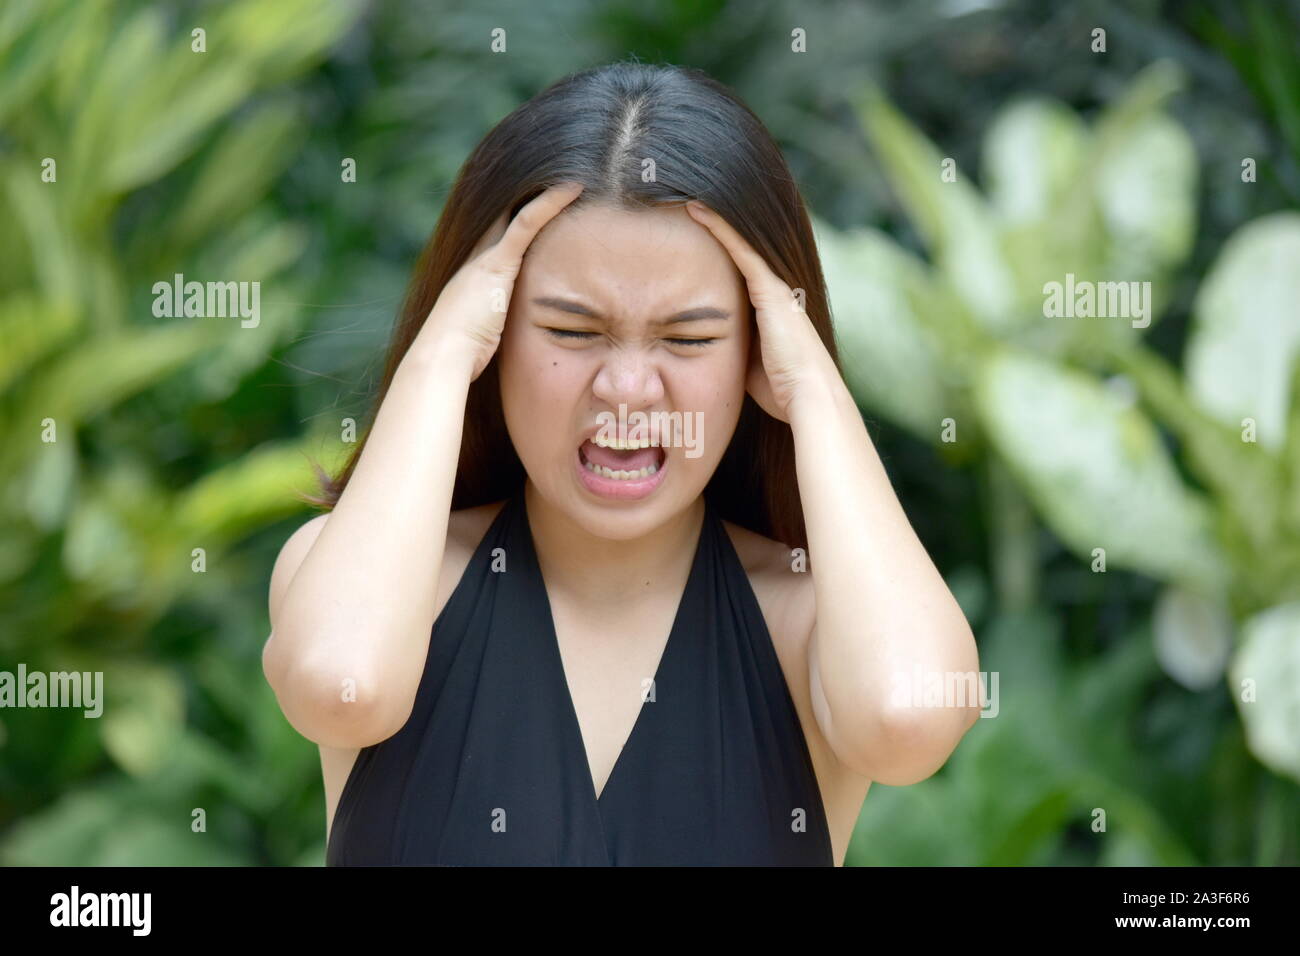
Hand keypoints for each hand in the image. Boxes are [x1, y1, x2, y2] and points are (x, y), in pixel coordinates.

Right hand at [414, 182, 584, 380]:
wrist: (443, 355)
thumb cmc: (462, 356)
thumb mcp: (481, 338)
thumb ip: (495, 330)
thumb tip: (502, 346)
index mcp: (472, 276)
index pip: (498, 238)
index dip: (518, 219)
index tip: (538, 205)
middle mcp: (476, 258)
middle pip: (504, 215)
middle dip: (528, 195)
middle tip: (557, 174)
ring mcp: (486, 256)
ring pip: (518, 211)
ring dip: (545, 193)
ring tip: (573, 177)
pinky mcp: (498, 261)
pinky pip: (528, 222)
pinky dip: (550, 202)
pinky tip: (574, 188)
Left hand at [684, 200, 834, 421]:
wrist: (808, 397)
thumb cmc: (781, 392)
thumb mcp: (751, 366)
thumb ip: (737, 351)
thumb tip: (711, 354)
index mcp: (773, 310)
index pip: (739, 271)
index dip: (718, 250)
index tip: (692, 233)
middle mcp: (777, 292)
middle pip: (740, 250)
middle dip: (717, 226)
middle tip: (687, 203)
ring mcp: (775, 287)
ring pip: (740, 242)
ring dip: (714, 219)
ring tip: (687, 198)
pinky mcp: (770, 289)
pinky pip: (739, 248)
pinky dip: (718, 227)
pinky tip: (695, 209)